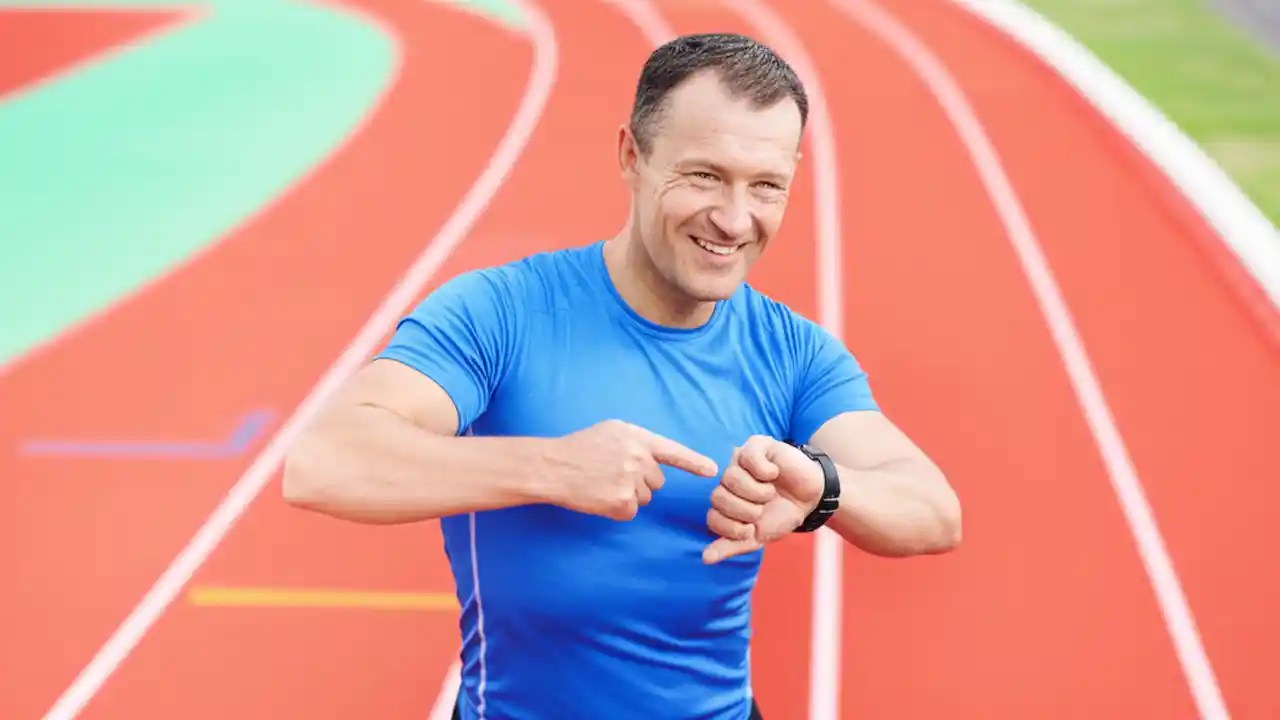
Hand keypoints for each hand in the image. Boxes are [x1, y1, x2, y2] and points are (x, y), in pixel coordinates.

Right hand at [543, 419, 718, 520]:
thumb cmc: (578, 448)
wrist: (553, 467)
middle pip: (657, 481)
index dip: (694, 462)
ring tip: (602, 484)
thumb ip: (635, 442)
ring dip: (628, 496)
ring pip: (644, 498)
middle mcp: (639, 458)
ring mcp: (631, 481)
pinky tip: (599, 497)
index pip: (673, 451)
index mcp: (637, 438)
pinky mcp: (622, 502)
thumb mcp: (610, 432)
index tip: (713, 471)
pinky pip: (630, 512)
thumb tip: (653, 458)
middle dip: (640, 482)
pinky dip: (617, 509)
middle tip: (612, 475)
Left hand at [703, 435, 823, 563]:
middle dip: (746, 510)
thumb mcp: (758, 537)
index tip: (752, 528)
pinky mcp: (756, 445)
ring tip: (770, 492)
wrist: (811, 499)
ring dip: (757, 492)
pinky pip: (748, 458)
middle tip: (763, 508)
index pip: (712, 517)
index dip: (734, 527)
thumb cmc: (782, 515)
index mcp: (724, 501)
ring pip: (731, 477)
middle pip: (718, 497)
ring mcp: (739, 460)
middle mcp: (727, 480)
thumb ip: (732, 546)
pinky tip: (774, 473)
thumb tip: (706, 559)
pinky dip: (765, 471)